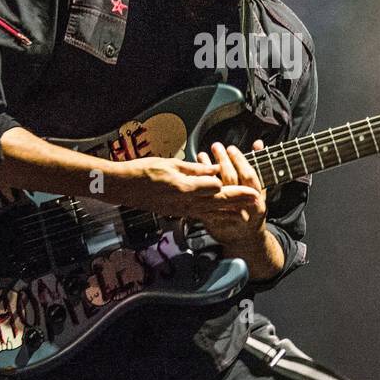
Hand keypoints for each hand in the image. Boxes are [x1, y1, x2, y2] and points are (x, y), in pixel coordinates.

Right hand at [109, 155, 258, 218]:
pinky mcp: (176, 212)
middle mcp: (185, 203)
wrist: (123, 187)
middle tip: (257, 202)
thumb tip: (214, 169)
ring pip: (211, 212)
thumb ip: (194, 169)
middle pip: (218, 204)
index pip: (217, 190)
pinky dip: (213, 215)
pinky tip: (221, 215)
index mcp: (185, 188)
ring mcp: (180, 209)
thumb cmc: (143, 171)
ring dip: (229, 211)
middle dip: (239, 203)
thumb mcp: (170, 164)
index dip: (234, 189)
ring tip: (246, 211)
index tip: (251, 189)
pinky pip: (199, 215)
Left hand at [192, 141, 268, 249]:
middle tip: (216, 147)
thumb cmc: (252, 210)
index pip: (249, 177)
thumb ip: (258, 166)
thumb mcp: (259, 189)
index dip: (240, 161)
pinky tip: (193, 175)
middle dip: (223, 161)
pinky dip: (198, 187)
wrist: (244, 239)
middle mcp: (243, 208)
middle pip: (231, 181)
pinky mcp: (212, 221)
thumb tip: (258, 143)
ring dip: (208, 171)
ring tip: (202, 155)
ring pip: (215, 190)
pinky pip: (203, 201)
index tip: (232, 149)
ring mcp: (228, 216)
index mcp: (257, 200)